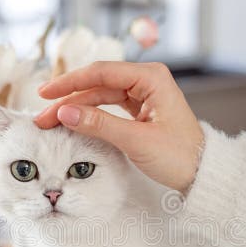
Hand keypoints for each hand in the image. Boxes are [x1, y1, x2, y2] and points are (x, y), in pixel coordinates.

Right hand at [34, 61, 203, 192]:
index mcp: (151, 78)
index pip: (102, 73)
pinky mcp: (140, 111)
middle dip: (69, 99)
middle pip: (97, 84)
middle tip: (43, 115)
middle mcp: (147, 81)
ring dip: (76, 108)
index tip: (46, 93)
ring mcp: (143, 95)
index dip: (70, 82)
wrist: (202, 173)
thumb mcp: (136, 141)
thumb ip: (99, 124)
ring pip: (100, 96)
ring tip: (51, 121)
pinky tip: (73, 121)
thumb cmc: (179, 156)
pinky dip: (89, 115)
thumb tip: (65, 112)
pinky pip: (108, 108)